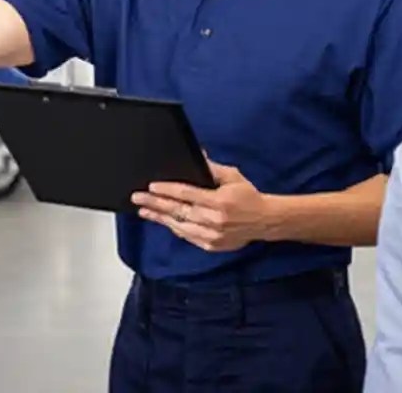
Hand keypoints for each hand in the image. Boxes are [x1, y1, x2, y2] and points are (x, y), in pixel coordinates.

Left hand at [131, 160, 270, 252]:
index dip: (167, 190)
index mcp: (219, 201)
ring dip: (160, 218)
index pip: (186, 194)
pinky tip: (163, 221)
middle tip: (138, 198)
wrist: (264, 221)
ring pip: (179, 226)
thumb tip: (196, 156)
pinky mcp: (211, 245)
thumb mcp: (233, 176)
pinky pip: (187, 236)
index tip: (151, 186)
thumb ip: (212, 168)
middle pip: (177, 211)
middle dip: (155, 204)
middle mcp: (214, 220)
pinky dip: (174, 228)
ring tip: (144, 211)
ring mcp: (212, 235)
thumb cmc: (248, 196)